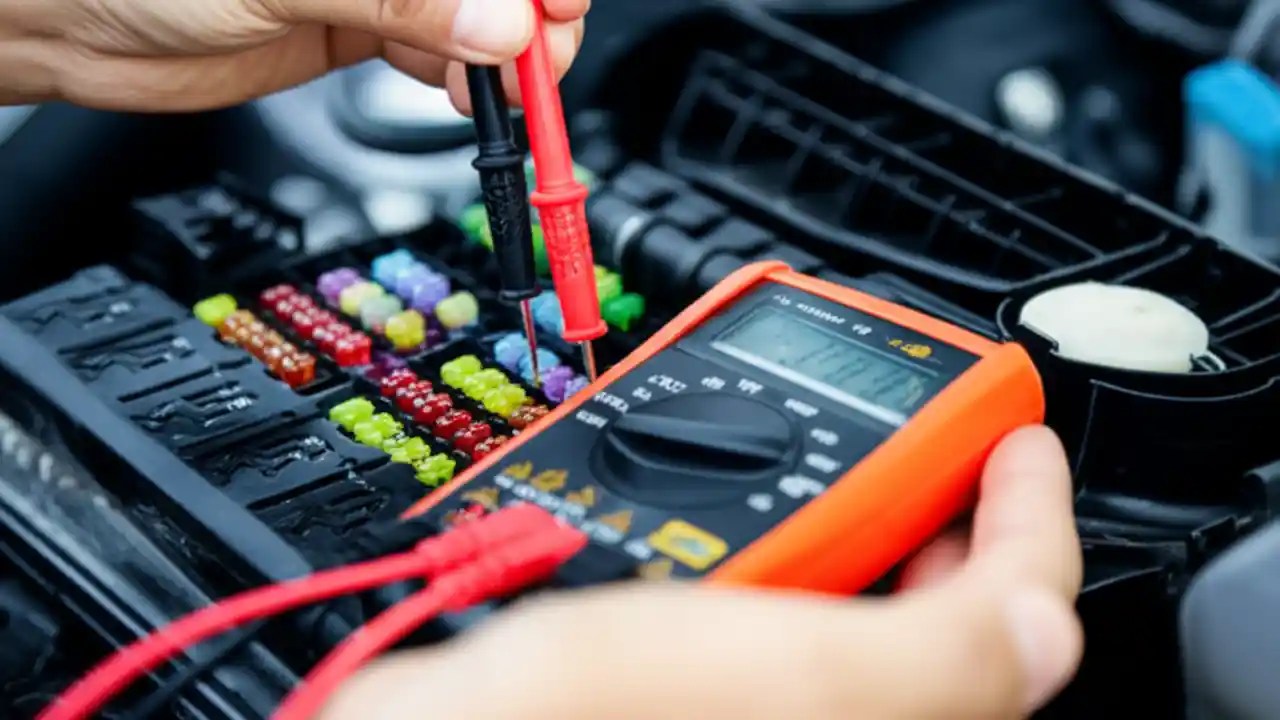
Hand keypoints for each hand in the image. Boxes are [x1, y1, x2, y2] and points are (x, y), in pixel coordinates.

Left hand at [0, 0, 586, 110]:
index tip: (554, 13)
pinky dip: (463, 79)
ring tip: (495, 93)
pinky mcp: (363, 24)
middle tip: (533, 67)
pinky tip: (460, 94)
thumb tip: (502, 26)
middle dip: (529, 20)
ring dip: (503, 58)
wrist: (70, 16)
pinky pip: (441, 50)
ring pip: (479, 15)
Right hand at [319, 426, 1084, 719]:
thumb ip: (954, 652)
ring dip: (862, 512)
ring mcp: (759, 700)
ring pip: (854, 601)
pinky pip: (774, 600)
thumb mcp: (803, 680)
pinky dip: (781, 535)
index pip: (1016, 625)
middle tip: (940, 434)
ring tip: (852, 446)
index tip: (1014, 434)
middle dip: (945, 509)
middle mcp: (825, 714)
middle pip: (939, 614)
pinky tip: (750, 497)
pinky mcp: (696, 679)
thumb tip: (1049, 623)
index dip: (1030, 517)